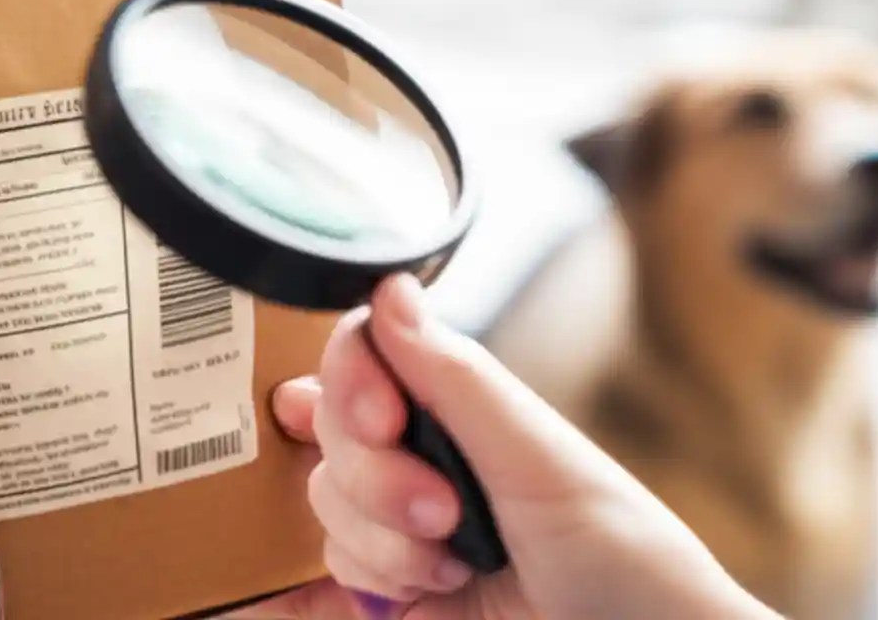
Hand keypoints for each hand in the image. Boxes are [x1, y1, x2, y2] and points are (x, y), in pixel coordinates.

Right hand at [244, 275, 780, 619]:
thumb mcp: (541, 456)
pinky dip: (282, 598)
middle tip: (445, 515)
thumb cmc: (622, 552)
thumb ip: (456, 378)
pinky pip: (311, 588)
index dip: (353, 384)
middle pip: (330, 437)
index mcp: (456, 406)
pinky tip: (255, 604)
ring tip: (449, 574)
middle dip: (379, 482)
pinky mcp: (384, 598)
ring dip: (381, 550)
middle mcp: (418, 458)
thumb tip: (388, 289)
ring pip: (324, 513)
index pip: (359, 358)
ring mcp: (398, 530)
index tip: (385, 420)